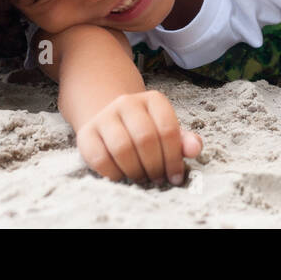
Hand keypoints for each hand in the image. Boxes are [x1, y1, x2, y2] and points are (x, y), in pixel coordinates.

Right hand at [75, 90, 202, 184]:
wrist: (111, 123)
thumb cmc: (147, 131)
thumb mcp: (168, 132)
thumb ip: (184, 141)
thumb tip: (194, 149)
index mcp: (153, 100)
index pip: (167, 129)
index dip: (174, 158)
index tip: (175, 177)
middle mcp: (127, 103)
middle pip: (145, 138)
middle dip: (155, 166)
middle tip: (158, 180)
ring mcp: (105, 116)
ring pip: (122, 148)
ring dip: (135, 171)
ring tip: (143, 180)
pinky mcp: (86, 133)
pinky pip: (100, 158)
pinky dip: (114, 174)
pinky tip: (123, 178)